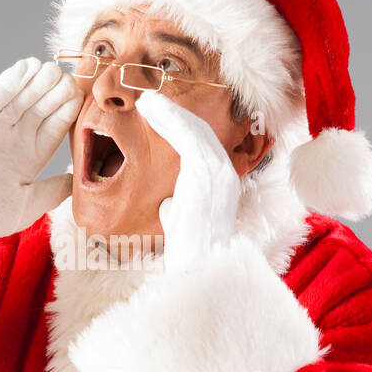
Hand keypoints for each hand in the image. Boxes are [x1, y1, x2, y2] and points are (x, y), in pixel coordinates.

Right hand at [0, 58, 82, 250]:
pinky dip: (10, 81)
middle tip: (67, 77)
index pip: (55, 127)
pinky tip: (26, 67)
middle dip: (55, 91)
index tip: (80, 95)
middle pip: (40, 107)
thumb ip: (53, 190)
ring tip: (50, 69)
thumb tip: (78, 180)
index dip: (67, 110)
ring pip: (20, 97)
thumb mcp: (28, 206)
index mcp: (31, 157)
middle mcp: (14, 139)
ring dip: (36, 81)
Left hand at [136, 90, 239, 274]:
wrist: (200, 269)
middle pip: (200, 132)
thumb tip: (167, 203)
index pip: (202, 146)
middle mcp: (226, 174)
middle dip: (174, 114)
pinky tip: (152, 109)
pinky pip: (188, 136)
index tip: (159, 117)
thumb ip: (178, 208)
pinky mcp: (208, 171)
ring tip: (146, 101)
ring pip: (194, 130)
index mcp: (222, 184)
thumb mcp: (183, 223)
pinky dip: (169, 119)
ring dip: (168, 112)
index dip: (180, 128)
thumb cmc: (189, 252)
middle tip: (149, 101)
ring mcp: (220, 171)